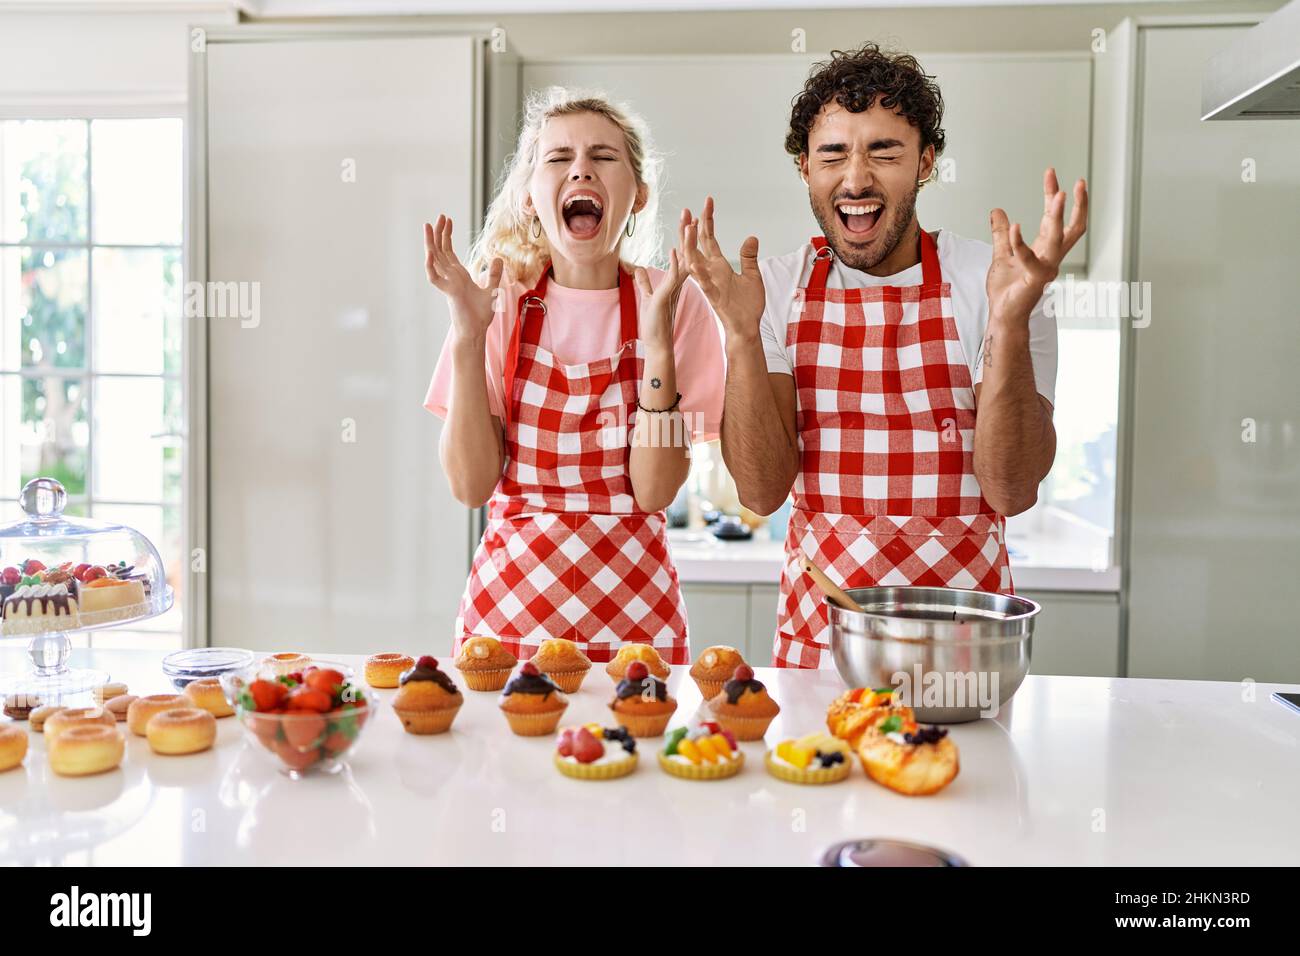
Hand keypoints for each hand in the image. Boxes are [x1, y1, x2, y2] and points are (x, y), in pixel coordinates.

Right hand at [424, 214, 503, 340]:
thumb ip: (493, 275)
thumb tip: (498, 258)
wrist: (477, 331)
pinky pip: (435, 278)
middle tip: (439, 216)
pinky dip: (431, 266)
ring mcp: (447, 284)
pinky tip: (430, 253)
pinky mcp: (448, 293)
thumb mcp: (491, 290)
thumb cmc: (480, 315)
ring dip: (430, 243)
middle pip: (440, 251)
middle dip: (438, 233)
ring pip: (435, 260)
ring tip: (427, 227)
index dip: (447, 235)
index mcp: (458, 275)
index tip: (447, 219)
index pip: (449, 251)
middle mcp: (450, 277)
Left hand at [633, 217, 688, 353]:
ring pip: (684, 261)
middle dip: (689, 233)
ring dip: (686, 243)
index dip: (686, 237)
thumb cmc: (655, 324)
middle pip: (687, 253)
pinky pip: (675, 277)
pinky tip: (676, 249)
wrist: (659, 344)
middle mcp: (680, 283)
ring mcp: (676, 289)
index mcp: (676, 281)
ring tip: (690, 224)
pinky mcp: (669, 296)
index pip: (683, 254)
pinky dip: (676, 263)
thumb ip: (645, 282)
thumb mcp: (649, 296)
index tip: (689, 220)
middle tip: (694, 213)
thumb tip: (638, 269)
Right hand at [681, 196, 764, 340]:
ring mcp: (710, 283)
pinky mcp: (714, 297)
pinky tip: (693, 262)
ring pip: (694, 261)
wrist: (747, 327)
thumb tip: (751, 237)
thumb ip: (749, 257)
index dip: (708, 220)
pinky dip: (698, 273)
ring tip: (687, 227)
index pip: (709, 238)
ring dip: (690, 245)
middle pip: (697, 245)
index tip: (708, 201)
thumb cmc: (748, 305)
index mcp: (719, 266)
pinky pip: (703, 284)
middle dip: (691, 228)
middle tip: (686, 209)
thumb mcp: (752, 275)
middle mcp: (711, 272)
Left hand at [986, 168, 1087, 325]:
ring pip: (1059, 238)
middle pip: (1071, 227)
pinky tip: (1014, 226)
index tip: (1051, 173)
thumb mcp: (1001, 254)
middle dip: (1077, 204)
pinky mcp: (1034, 279)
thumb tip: (997, 211)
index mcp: (1044, 249)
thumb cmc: (1006, 290)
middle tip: (1076, 182)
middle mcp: (1051, 257)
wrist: (1002, 315)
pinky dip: (1021, 242)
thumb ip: (1001, 234)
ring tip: (1058, 194)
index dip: (1053, 196)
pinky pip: (1030, 258)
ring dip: (1059, 215)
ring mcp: (1045, 268)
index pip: (1055, 218)